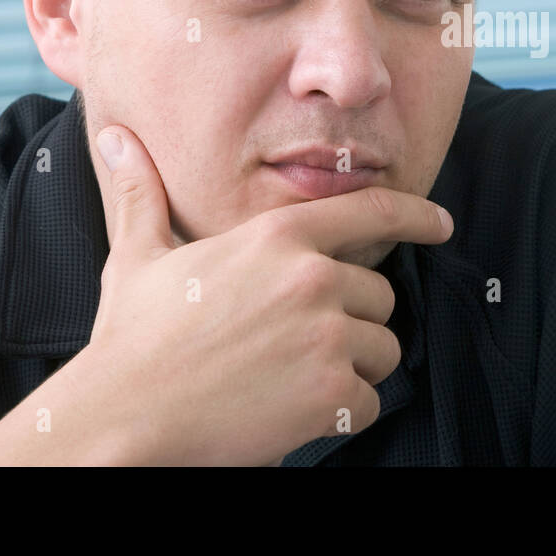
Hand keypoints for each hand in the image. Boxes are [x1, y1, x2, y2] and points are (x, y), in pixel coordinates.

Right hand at [85, 124, 453, 465]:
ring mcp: (326, 335)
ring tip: (290, 378)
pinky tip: (291, 412)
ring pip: (381, 350)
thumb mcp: (138, 256)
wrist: (120, 418)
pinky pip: (367, 401)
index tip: (442, 223)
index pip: (373, 212)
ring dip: (350, 367)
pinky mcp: (330, 391)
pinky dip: (339, 413)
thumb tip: (114, 137)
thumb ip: (141, 194)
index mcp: (277, 236)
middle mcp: (313, 278)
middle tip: (295, 344)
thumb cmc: (130, 339)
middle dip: (351, 321)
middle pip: (379, 296)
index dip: (416, 216)